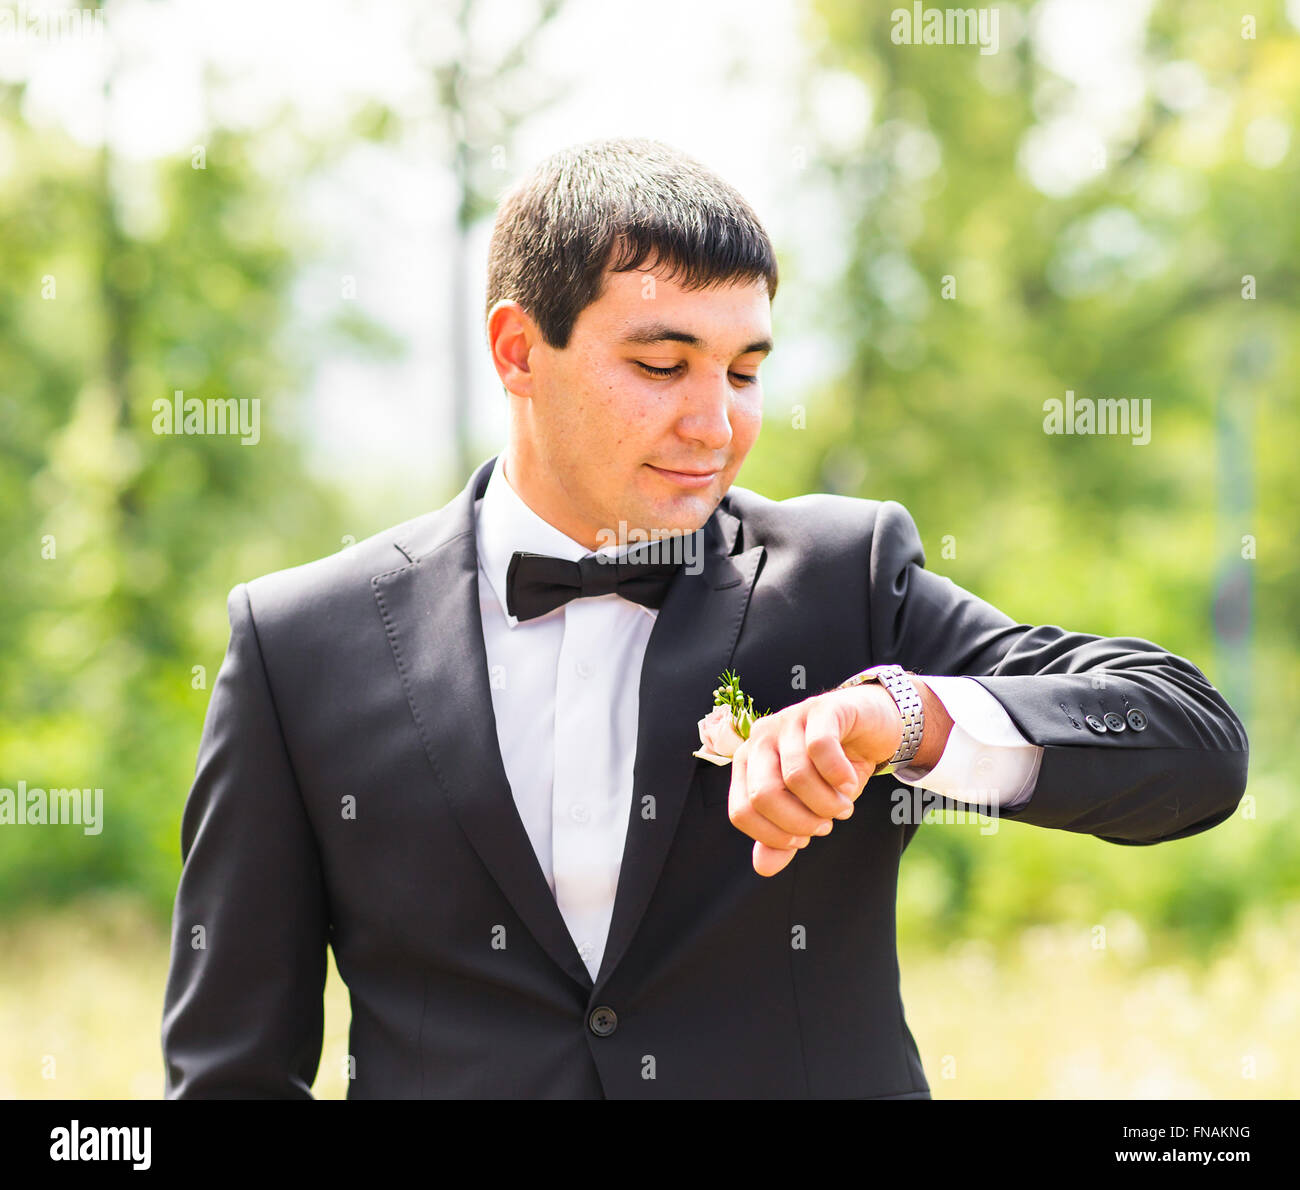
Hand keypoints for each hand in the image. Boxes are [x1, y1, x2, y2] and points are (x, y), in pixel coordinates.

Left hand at [727, 685, 903, 876]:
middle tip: (826, 824)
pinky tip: (850, 784)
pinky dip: (839, 777)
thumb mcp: (809, 807)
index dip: (774, 836)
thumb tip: (763, 868)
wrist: (873, 727)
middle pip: (763, 796)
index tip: (804, 839)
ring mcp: (789, 719)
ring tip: (843, 806)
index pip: (742, 812)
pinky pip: (821, 748)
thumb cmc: (833, 769)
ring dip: (826, 803)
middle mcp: (761, 739)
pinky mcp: (822, 709)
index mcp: (747, 763)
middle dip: (800, 822)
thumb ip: (784, 837)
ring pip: (796, 776)